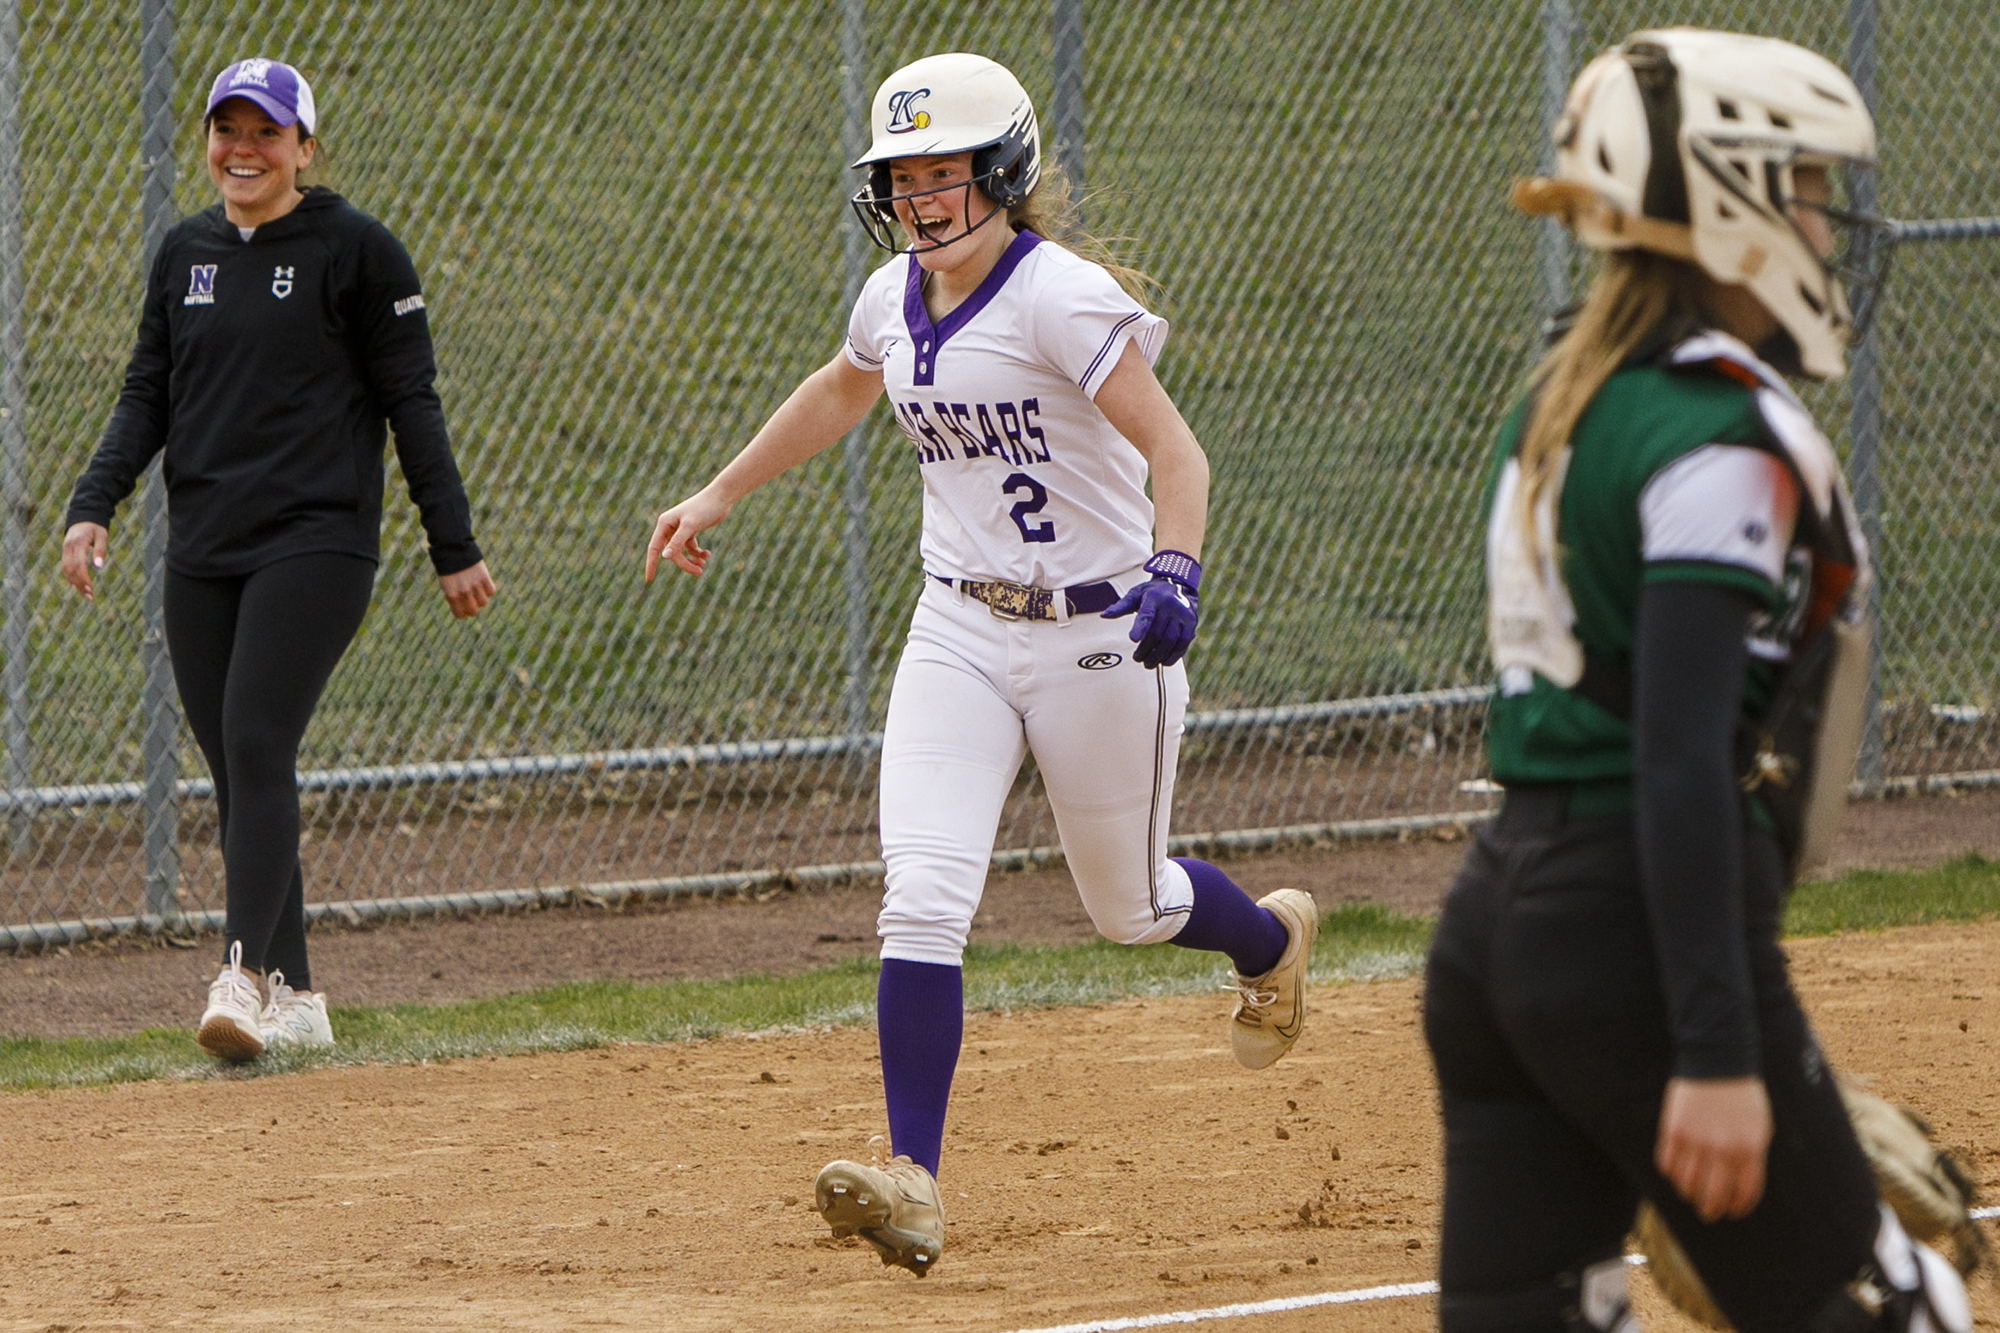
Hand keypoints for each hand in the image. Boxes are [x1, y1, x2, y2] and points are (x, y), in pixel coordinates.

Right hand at [60, 522, 109, 599]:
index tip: (90, 589)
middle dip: (79, 584)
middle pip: (70, 569)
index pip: (78, 564)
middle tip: (90, 596)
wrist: (83, 517)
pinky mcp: (65, 552)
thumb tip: (98, 567)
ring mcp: (65, 549)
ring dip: (74, 583)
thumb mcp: (102, 536)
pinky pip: (65, 566)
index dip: (83, 578)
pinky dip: (70, 577)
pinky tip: (77, 586)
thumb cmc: (95, 527)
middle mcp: (68, 547)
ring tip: (85, 594)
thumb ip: (100, 550)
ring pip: (65, 569)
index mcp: (78, 543)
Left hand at [438, 560, 495, 618]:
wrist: (454, 548)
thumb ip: (454, 597)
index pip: (460, 615)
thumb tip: (465, 608)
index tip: (462, 608)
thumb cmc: (448, 568)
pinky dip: (488, 589)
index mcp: (451, 595)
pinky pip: (491, 591)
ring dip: (481, 598)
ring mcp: (475, 584)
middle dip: (472, 608)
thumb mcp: (446, 584)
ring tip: (476, 591)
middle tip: (470, 601)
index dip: (462, 613)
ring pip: (483, 602)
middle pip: (473, 611)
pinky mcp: (484, 577)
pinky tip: (483, 584)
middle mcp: (464, 591)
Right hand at [645, 489, 732, 580]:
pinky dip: (698, 553)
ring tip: (703, 565)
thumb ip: (677, 541)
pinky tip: (707, 554)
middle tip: (700, 572)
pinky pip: (690, 547)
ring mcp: (680, 529)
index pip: (654, 548)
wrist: (721, 497)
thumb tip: (665, 557)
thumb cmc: (704, 508)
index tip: (649, 580)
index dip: (651, 564)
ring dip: (692, 560)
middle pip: (672, 553)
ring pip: (681, 552)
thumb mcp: (690, 526)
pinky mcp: (691, 530)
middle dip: (684, 563)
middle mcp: (669, 526)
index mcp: (664, 523)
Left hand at [1102, 577, 1198, 667]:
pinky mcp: (1191, 624)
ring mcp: (1182, 615)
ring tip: (1147, 663)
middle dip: (1145, 649)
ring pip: (1169, 641)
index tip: (1133, 639)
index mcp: (1154, 598)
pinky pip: (1182, 644)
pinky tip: (1163, 662)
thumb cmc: (1152, 593)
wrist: (1178, 586)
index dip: (1140, 627)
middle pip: (1156, 633)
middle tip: (1137, 658)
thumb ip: (1121, 606)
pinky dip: (1172, 656)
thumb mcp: (1135, 595)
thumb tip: (1104, 615)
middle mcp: (1170, 606)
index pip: (1146, 614)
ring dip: (1157, 656)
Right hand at [1655, 1076, 1772, 1221]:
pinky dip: (1670, 1173)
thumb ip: (1752, 1158)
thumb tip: (1739, 1187)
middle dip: (1710, 1209)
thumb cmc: (1743, 1096)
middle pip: (1713, 1195)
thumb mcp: (1760, 1127)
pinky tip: (1676, 1170)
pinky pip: (1667, 1164)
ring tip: (1690, 1191)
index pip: (1744, 1193)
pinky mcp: (1673, 1130)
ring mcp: (1696, 1140)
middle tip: (1707, 1212)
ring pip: (1686, 1183)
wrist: (1717, 1061)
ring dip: (1688, 1192)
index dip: (1737, 1207)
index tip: (1732, 1211)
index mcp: (1749, 1149)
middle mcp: (1723, 1149)